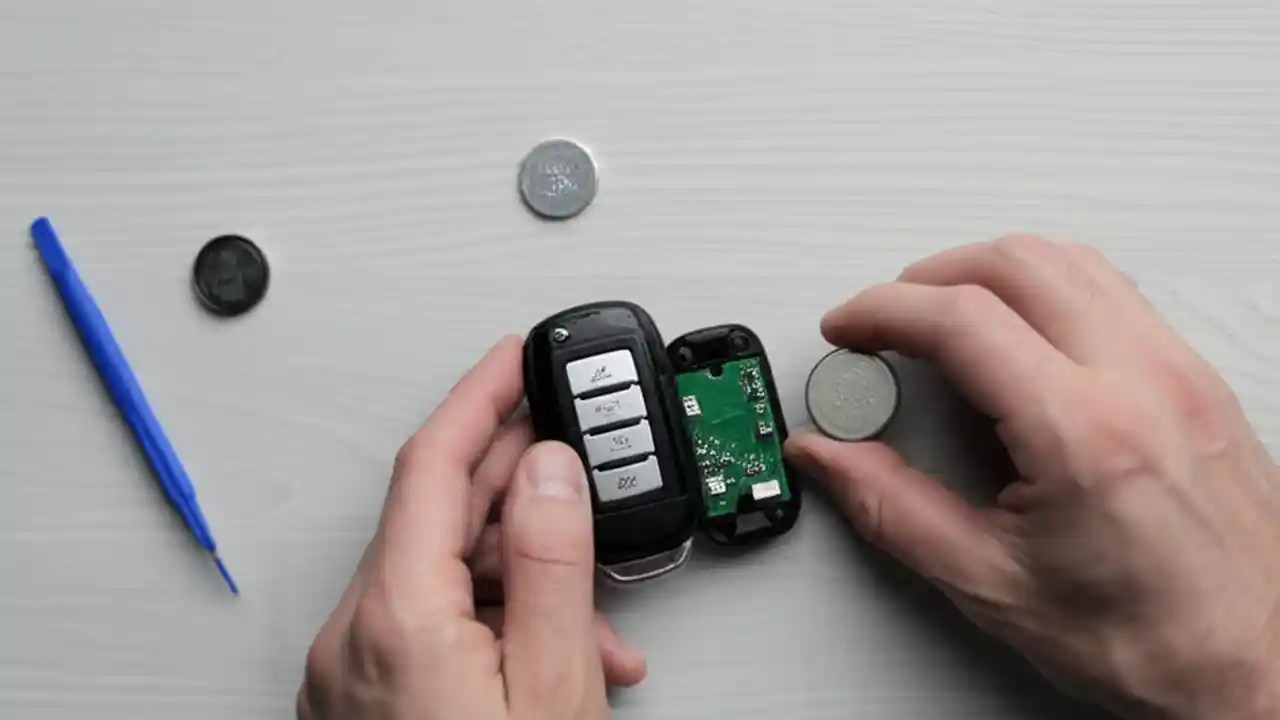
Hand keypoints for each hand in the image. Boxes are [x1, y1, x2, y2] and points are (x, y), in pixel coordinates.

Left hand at [299, 337, 643, 719]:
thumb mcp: (553, 687)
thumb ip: (550, 567)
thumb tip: (548, 470)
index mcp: (395, 620)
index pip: (431, 466)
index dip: (477, 397)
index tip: (513, 356)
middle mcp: (352, 641)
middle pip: (433, 516)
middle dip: (511, 482)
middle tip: (568, 453)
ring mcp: (350, 675)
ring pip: (436, 578)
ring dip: (515, 573)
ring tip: (589, 616)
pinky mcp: (362, 704)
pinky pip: (425, 627)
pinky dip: (489, 621)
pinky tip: (546, 649)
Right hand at [786, 236, 1279, 719]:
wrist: (1258, 663)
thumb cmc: (1154, 639)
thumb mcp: (991, 583)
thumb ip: (891, 508)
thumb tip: (831, 458)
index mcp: (1084, 434)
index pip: (960, 319)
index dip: (881, 311)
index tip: (848, 330)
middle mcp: (1142, 382)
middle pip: (1012, 262)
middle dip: (926, 277)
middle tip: (884, 324)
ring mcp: (1179, 370)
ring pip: (1067, 259)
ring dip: (986, 271)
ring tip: (940, 319)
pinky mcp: (1196, 376)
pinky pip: (1109, 287)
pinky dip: (1043, 286)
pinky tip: (1015, 333)